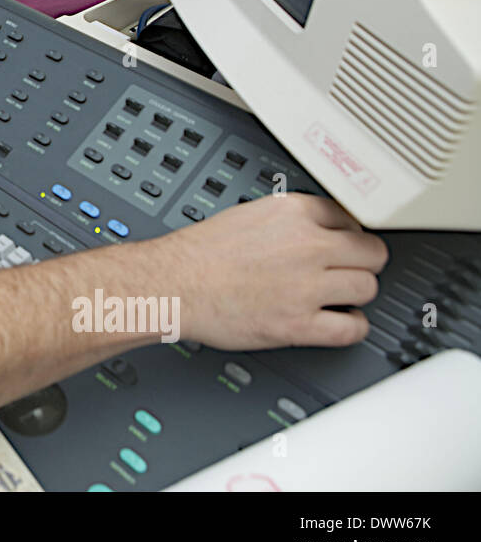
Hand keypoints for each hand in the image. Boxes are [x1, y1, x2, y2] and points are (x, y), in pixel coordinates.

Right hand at [154, 194, 386, 350]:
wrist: (171, 284)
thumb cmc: (197, 254)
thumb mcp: (247, 214)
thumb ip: (288, 221)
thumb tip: (315, 230)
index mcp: (293, 212)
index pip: (351, 218)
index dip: (346, 235)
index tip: (342, 245)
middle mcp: (307, 245)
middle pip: (371, 253)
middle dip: (360, 263)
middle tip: (345, 270)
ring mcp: (307, 286)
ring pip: (368, 289)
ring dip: (356, 295)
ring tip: (339, 297)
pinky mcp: (299, 324)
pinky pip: (353, 329)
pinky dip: (351, 328)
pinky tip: (337, 322)